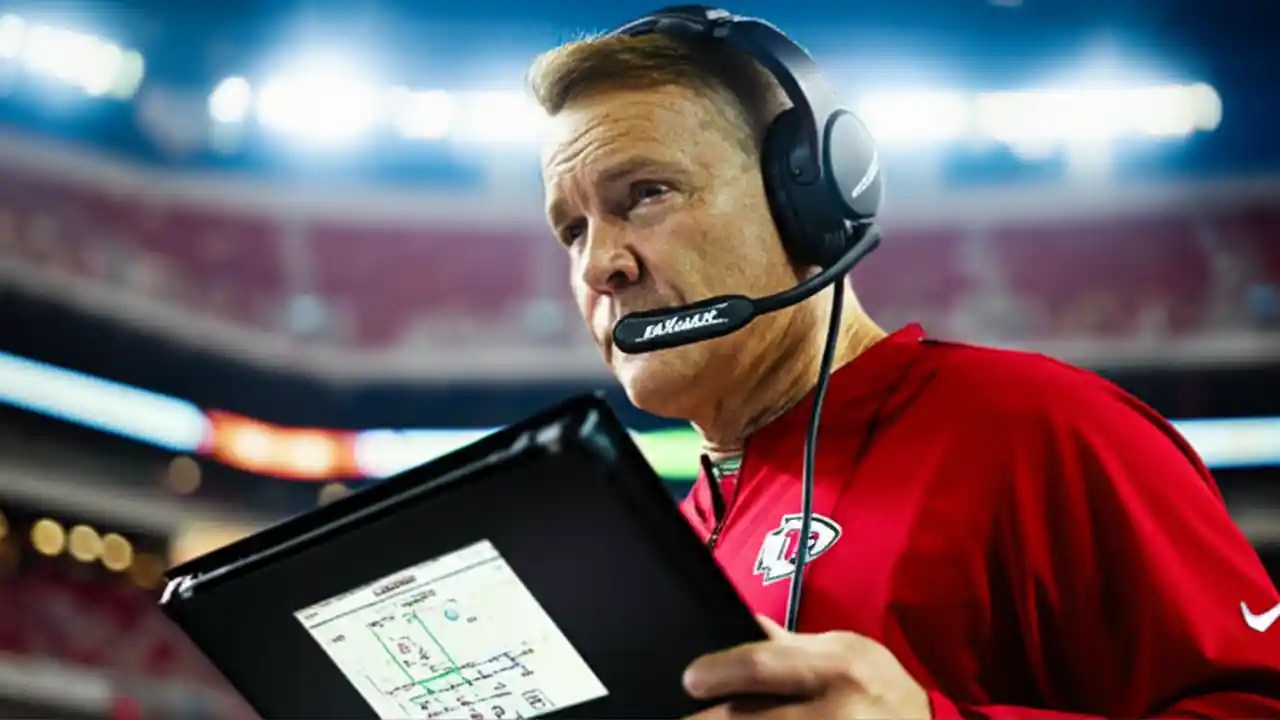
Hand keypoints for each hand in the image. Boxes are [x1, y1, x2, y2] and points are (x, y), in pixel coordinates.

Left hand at [680, 615, 931, 718]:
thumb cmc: (883, 689)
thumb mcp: (847, 651)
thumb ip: (794, 645)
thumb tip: (745, 624)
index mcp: (839, 669)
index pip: (763, 666)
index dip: (719, 672)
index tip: (689, 679)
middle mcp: (837, 714)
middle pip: (749, 719)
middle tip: (681, 718)